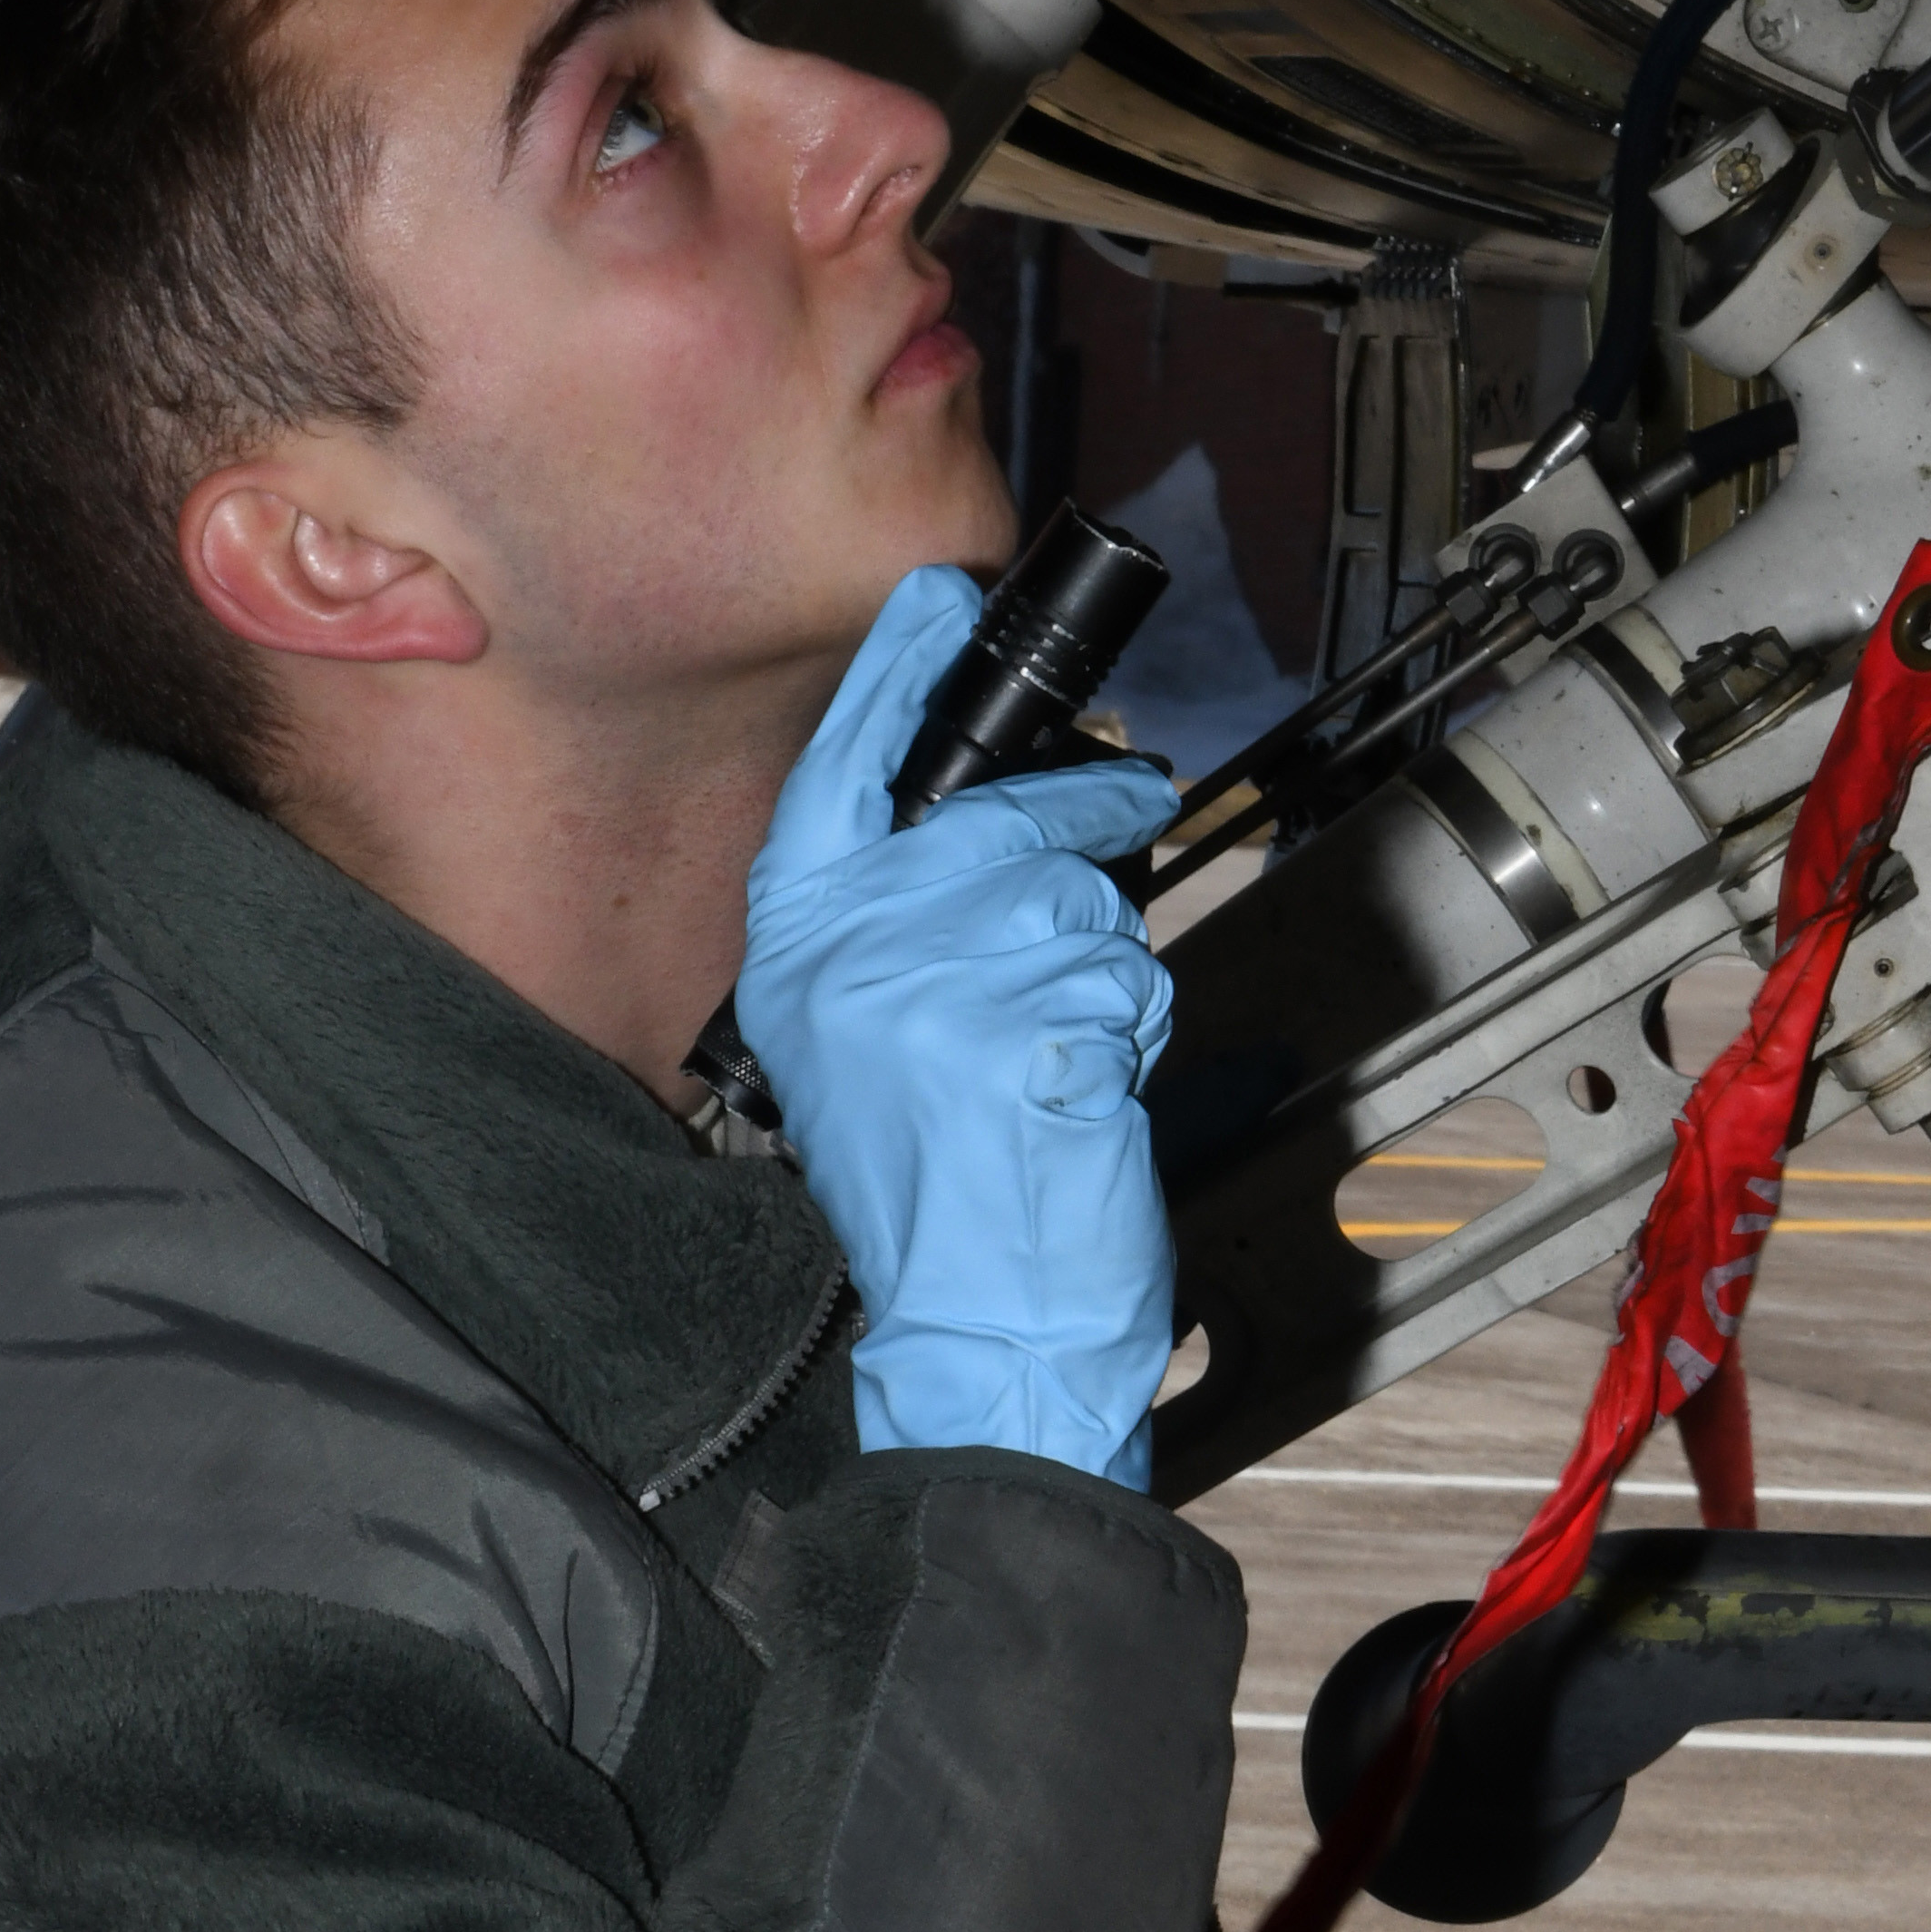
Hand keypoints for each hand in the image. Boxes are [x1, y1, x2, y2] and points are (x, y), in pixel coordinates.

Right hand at [735, 567, 1179, 1484]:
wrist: (981, 1328)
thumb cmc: (936, 1201)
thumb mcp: (860, 1049)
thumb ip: (891, 931)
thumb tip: (983, 824)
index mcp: (799, 953)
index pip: (841, 776)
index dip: (893, 681)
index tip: (935, 603)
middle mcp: (856, 956)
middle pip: (992, 817)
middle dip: (1079, 818)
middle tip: (1128, 808)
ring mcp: (940, 989)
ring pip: (1075, 899)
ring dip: (1103, 966)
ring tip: (1058, 1058)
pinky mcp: (1029, 1027)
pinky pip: (1122, 971)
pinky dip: (1131, 1025)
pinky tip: (1084, 1092)